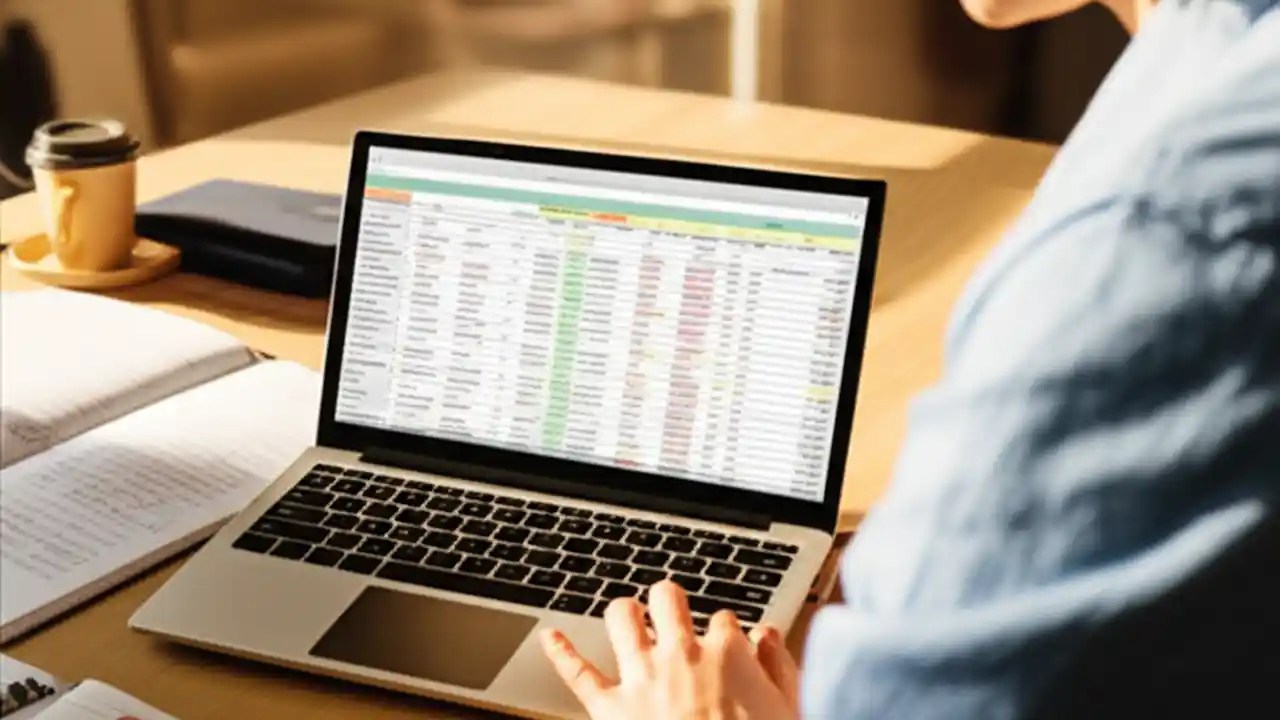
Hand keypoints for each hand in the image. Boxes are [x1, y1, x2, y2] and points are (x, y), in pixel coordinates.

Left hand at [540, 580, 799, 718]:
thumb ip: (780, 667)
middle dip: (668, 600)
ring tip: (626, 614)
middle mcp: (680, 654)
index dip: (723, 632)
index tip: (726, 645)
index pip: (724, 620)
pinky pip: (579, 673)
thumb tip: (768, 635)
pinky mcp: (610, 707)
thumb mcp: (789, 709)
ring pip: (622, 618)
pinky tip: (550, 638)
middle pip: (668, 599)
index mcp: (727, 653)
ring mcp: (642, 677)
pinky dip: (561, 653)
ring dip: (624, 613)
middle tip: (670, 610)